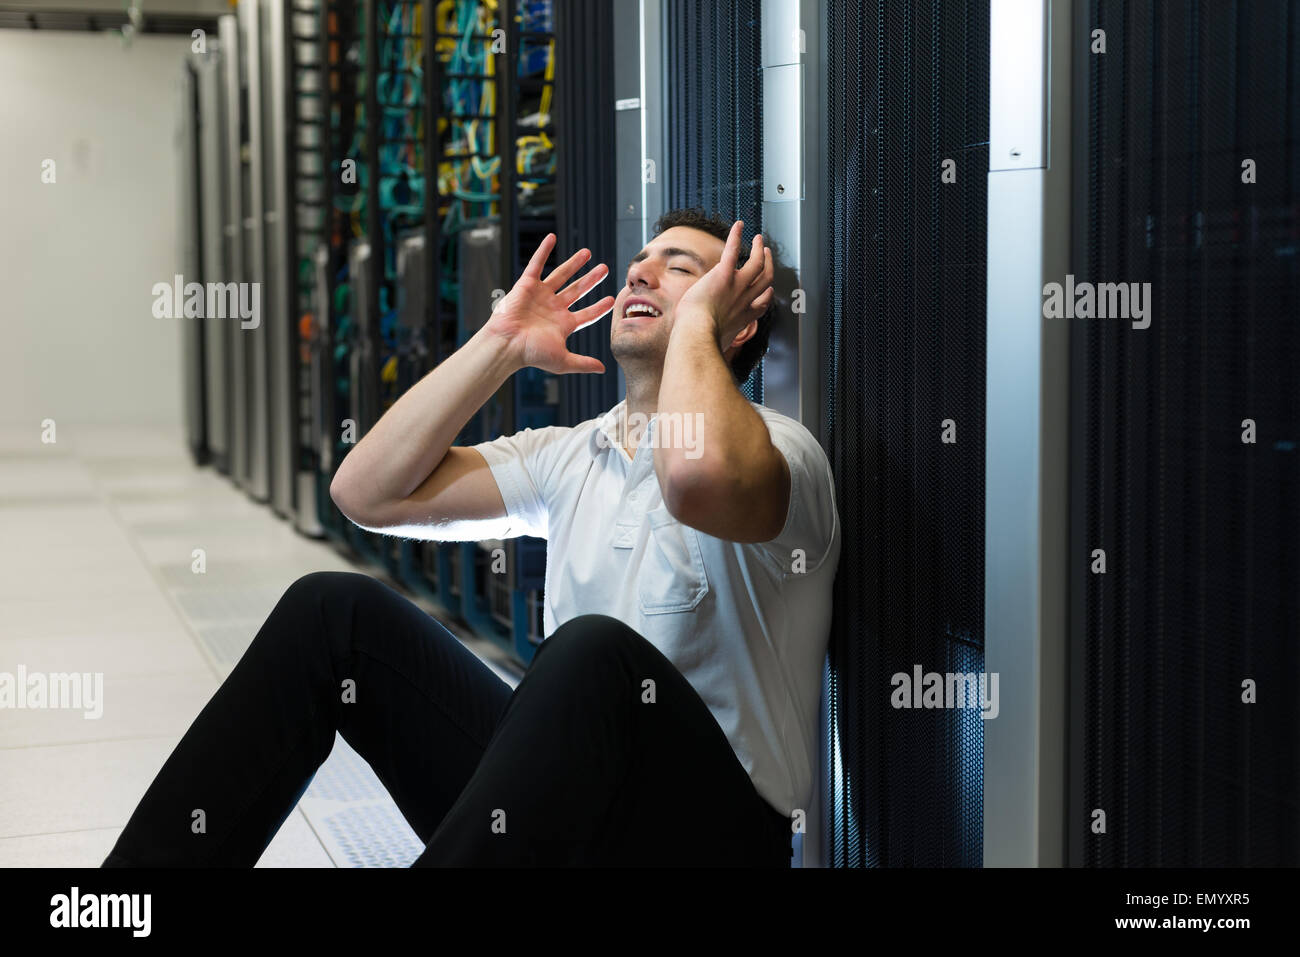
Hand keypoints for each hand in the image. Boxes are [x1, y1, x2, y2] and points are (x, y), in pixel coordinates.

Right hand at [481, 233, 614, 374]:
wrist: (508, 344)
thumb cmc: (532, 354)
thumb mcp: (563, 361)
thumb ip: (583, 363)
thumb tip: (603, 369)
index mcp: (563, 325)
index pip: (587, 314)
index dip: (599, 308)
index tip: (612, 300)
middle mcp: (553, 308)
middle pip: (577, 290)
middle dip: (591, 280)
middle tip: (605, 269)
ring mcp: (541, 295)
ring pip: (561, 275)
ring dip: (574, 264)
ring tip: (587, 253)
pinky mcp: (527, 285)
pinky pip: (536, 264)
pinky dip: (543, 250)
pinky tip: (552, 237)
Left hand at [676, 220, 774, 347]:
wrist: (696, 334)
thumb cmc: (699, 341)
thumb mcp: (714, 345)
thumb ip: (715, 342)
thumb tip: (705, 349)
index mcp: (743, 317)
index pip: (762, 304)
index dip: (767, 295)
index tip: (768, 290)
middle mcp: (744, 300)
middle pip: (766, 279)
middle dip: (768, 265)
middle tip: (766, 255)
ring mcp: (736, 286)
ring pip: (757, 263)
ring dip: (759, 249)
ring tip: (758, 239)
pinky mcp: (723, 275)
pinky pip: (733, 251)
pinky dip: (736, 236)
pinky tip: (738, 225)